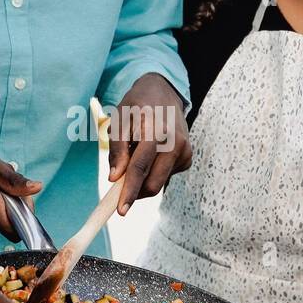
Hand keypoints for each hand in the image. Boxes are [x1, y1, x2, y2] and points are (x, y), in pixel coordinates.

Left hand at [107, 73, 191, 215]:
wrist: (164, 92)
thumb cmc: (137, 106)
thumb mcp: (119, 120)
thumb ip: (117, 150)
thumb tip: (115, 178)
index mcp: (156, 130)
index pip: (140, 167)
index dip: (129, 191)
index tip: (121, 210)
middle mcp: (175, 143)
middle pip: (153, 183)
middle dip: (134, 191)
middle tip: (118, 185)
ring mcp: (185, 151)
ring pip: (158, 182)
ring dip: (143, 178)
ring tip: (137, 154)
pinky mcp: (187, 158)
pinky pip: (165, 176)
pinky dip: (153, 172)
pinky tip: (151, 153)